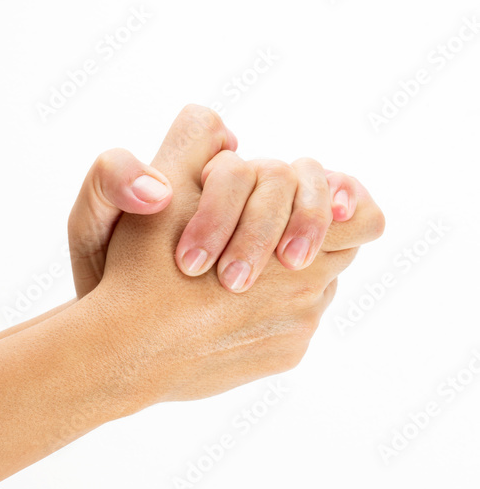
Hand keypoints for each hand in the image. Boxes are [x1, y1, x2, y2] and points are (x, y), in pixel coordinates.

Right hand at [93, 106, 384, 403]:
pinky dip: (265, 312)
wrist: (125, 352)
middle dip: (297, 232)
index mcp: (299, 243)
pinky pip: (290, 324)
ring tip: (225, 271)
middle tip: (248, 232)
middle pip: (333, 248)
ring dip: (280, 273)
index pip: (363, 217)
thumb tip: (227, 130)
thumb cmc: (146, 267)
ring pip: (310, 286)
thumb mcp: (164, 184)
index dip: (336, 203)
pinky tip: (219, 309)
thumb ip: (197, 140)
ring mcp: (299, 330)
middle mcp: (312, 292)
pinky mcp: (283, 358)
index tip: (308, 201)